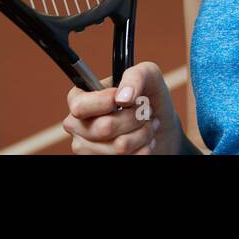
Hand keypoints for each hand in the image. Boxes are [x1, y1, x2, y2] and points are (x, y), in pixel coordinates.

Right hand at [62, 61, 181, 154]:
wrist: (161, 125)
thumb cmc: (149, 96)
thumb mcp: (148, 75)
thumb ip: (135, 76)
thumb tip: (123, 98)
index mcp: (80, 98)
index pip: (79, 106)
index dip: (105, 102)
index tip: (127, 99)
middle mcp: (78, 125)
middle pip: (104, 127)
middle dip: (134, 118)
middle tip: (144, 111)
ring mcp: (88, 148)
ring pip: (119, 147)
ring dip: (143, 134)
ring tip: (148, 125)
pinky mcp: (102, 162)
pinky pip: (128, 160)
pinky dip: (144, 149)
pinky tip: (144, 141)